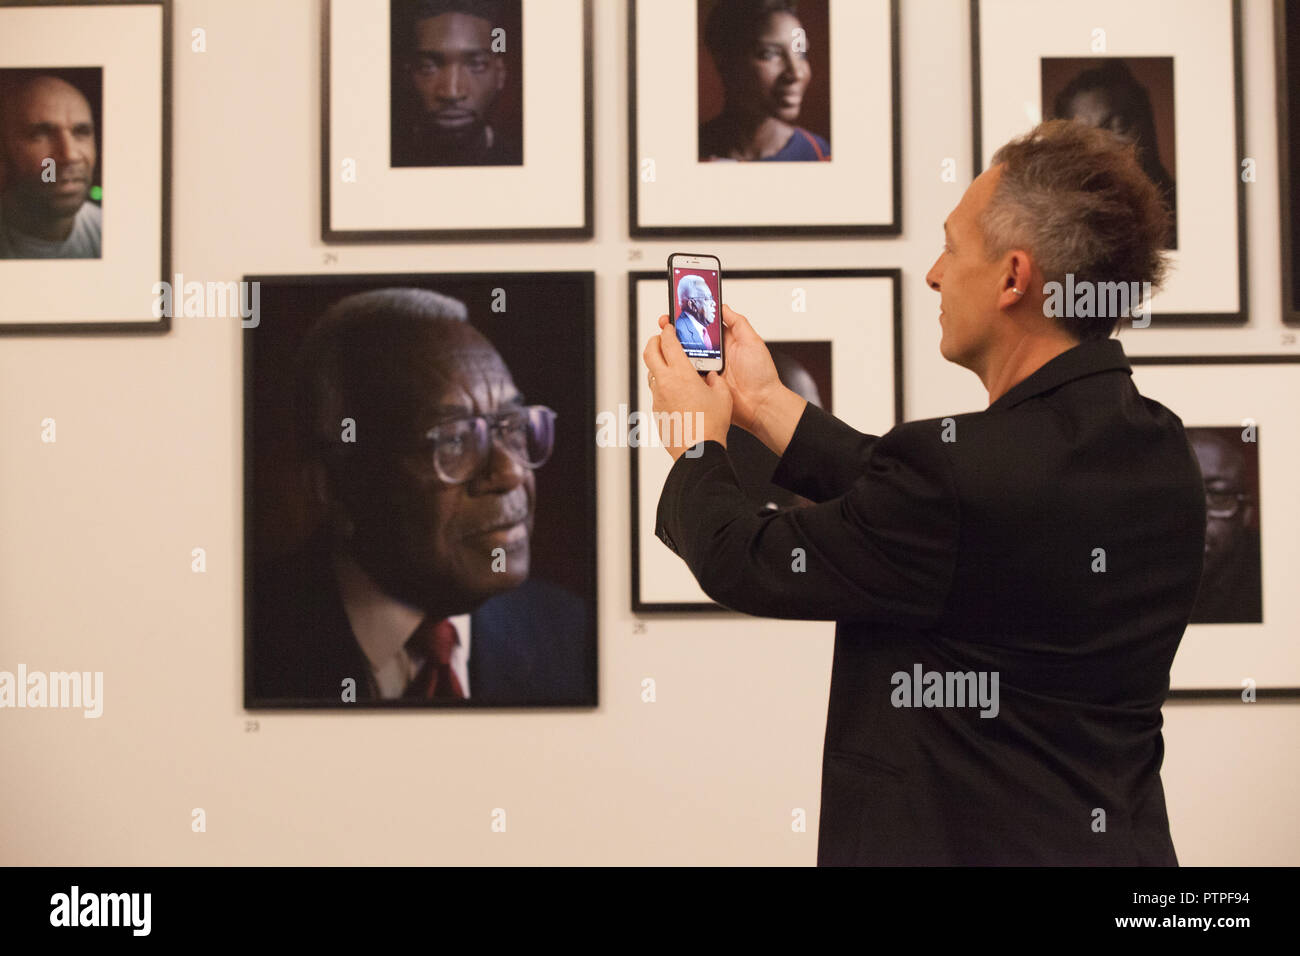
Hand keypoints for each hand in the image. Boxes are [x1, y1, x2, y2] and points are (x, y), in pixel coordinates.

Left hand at [643, 318, 731, 461]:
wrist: (698, 450)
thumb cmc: (711, 425)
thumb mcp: (722, 395)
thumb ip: (715, 380)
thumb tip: (712, 377)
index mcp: (681, 374)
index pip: (668, 343)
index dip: (668, 331)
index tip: (668, 327)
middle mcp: (665, 383)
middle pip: (650, 353)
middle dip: (654, 341)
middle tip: (660, 338)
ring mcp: (658, 398)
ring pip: (651, 373)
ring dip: (657, 365)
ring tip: (669, 366)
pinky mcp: (657, 412)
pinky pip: (656, 393)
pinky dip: (662, 386)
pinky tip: (675, 392)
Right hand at [658, 305, 806, 456]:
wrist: (760, 404)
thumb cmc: (761, 375)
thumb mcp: (752, 341)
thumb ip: (738, 322)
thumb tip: (723, 306)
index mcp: (726, 342)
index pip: (705, 325)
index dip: (692, 317)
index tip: (679, 310)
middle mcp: (714, 355)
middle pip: (691, 339)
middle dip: (676, 331)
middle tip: (666, 325)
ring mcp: (707, 369)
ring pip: (685, 356)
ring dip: (675, 349)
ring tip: (665, 341)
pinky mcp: (702, 383)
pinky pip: (686, 374)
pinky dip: (679, 369)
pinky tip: (673, 362)